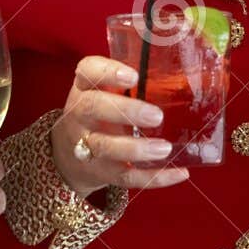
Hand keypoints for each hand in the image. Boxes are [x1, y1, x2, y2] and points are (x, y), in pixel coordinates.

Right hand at [50, 56, 188, 199]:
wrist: (68, 156)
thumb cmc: (98, 113)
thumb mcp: (103, 92)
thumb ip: (130, 82)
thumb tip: (180, 75)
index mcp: (84, 88)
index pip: (87, 71)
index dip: (108, 72)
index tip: (134, 76)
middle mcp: (80, 115)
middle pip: (93, 108)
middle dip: (125, 110)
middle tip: (156, 115)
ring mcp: (86, 146)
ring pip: (106, 147)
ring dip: (136, 149)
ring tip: (165, 148)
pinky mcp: (101, 172)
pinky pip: (126, 177)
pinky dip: (154, 177)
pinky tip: (179, 172)